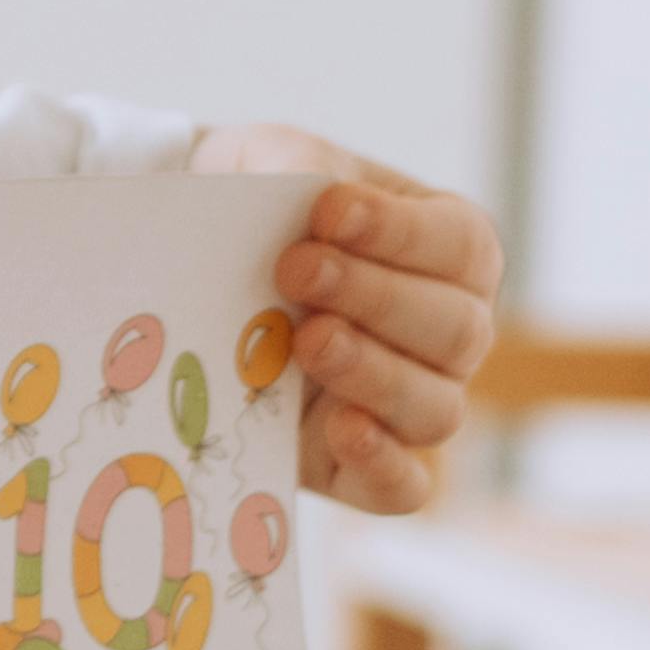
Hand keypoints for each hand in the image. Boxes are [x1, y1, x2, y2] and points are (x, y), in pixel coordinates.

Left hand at [189, 125, 492, 516]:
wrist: (190, 267)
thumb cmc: (257, 205)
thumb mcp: (264, 162)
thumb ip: (293, 162)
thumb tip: (314, 192)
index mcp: (449, 252)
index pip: (459, 247)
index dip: (400, 232)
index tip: (327, 209)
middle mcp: (448, 334)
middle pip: (456, 331)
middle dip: (375, 298)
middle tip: (294, 269)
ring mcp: (409, 402)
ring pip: (435, 409)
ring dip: (374, 374)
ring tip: (307, 341)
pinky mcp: (357, 461)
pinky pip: (401, 487)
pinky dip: (383, 465)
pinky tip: (342, 428)